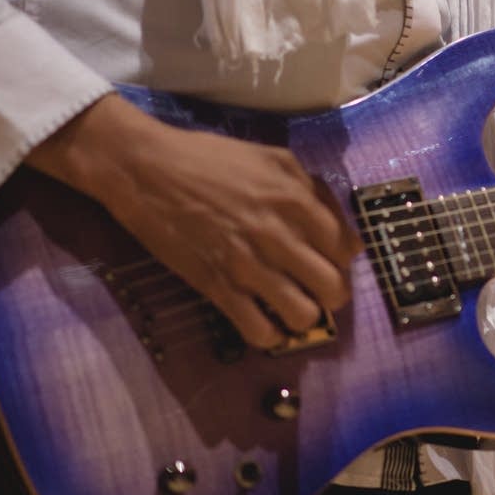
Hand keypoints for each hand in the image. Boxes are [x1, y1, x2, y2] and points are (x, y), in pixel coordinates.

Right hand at [28, 94, 361, 347]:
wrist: (146, 169)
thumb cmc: (210, 159)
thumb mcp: (274, 159)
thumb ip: (316, 193)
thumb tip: (348, 238)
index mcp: (296, 201)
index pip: (344, 249)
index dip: (341, 261)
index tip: (330, 264)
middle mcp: (279, 235)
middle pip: (332, 288)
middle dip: (331, 295)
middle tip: (317, 292)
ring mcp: (248, 264)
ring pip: (303, 315)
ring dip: (303, 317)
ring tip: (291, 308)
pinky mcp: (217, 286)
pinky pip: (259, 330)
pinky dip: (269, 335)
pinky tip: (264, 323)